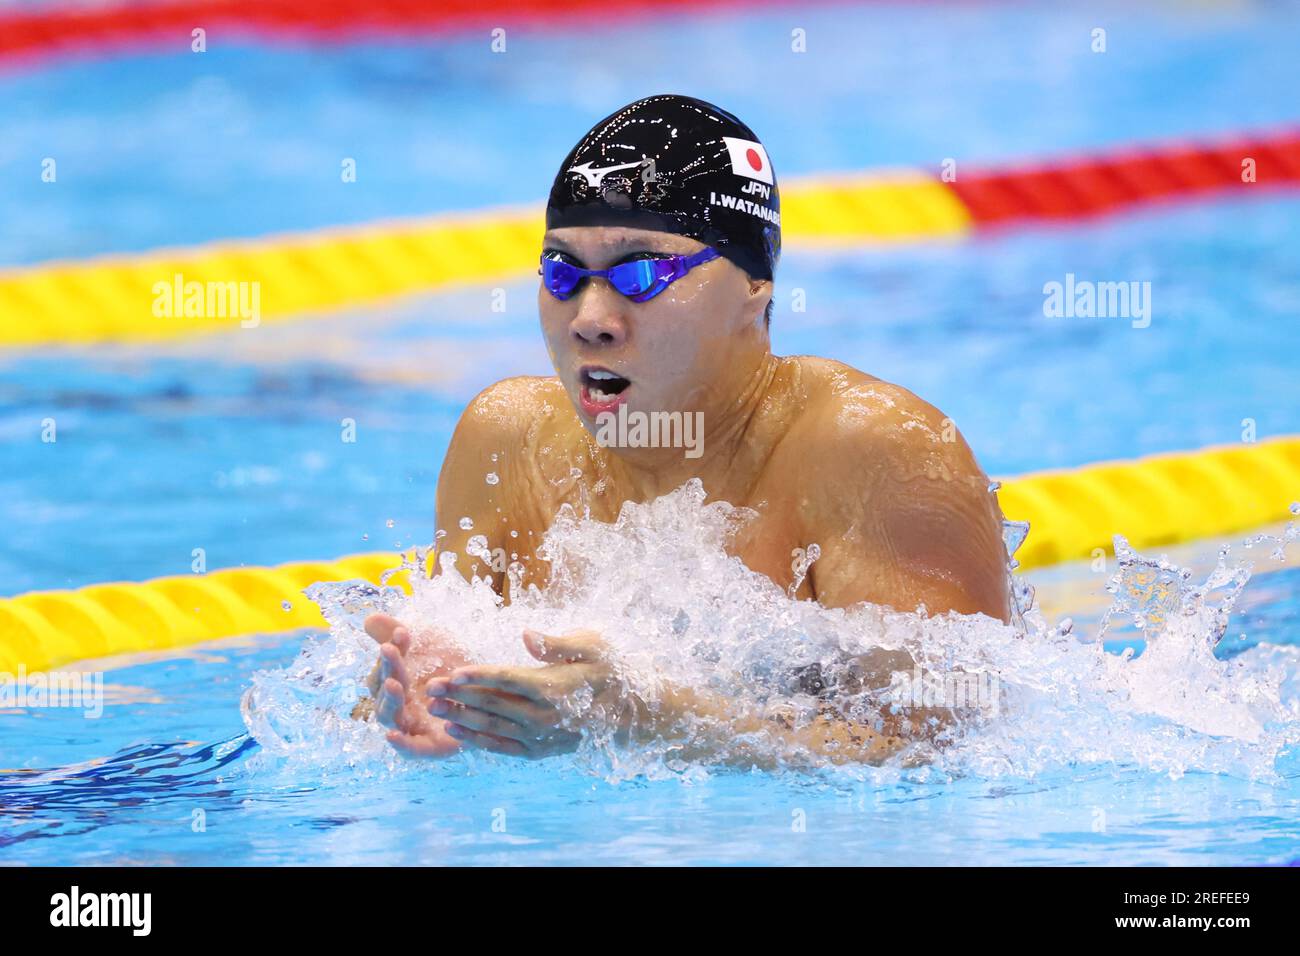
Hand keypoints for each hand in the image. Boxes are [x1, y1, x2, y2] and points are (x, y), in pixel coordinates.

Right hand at [356, 613, 516, 758]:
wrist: (495, 691)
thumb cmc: (457, 665)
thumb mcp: (433, 643)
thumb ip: (400, 633)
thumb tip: (370, 618)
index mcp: (398, 682)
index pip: (383, 669)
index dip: (390, 651)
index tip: (403, 631)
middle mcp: (401, 705)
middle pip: (384, 691)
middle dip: (387, 669)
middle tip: (390, 650)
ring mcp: (413, 726)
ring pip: (390, 717)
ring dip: (390, 700)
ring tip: (394, 683)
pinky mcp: (432, 746)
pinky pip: (412, 750)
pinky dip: (400, 746)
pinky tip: (392, 736)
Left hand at [425, 629, 628, 758]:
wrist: (634, 712)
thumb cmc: (611, 670)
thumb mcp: (592, 647)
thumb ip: (556, 643)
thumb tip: (526, 634)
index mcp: (554, 686)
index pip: (508, 678)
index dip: (479, 675)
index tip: (453, 672)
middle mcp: (544, 715)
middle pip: (493, 703)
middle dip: (459, 695)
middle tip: (431, 688)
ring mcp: (541, 736)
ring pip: (493, 727)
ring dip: (462, 717)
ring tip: (435, 708)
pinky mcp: (541, 750)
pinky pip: (504, 748)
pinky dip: (479, 741)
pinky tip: (458, 732)